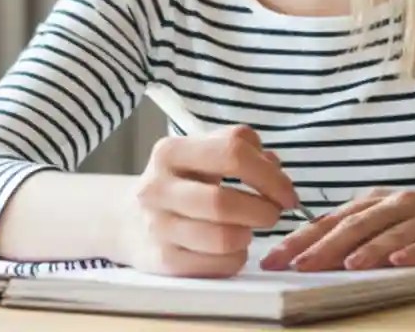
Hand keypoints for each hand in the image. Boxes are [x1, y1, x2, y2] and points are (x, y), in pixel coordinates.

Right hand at [109, 125, 296, 276]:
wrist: (128, 219)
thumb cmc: (181, 183)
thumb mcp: (201, 153)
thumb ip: (240, 149)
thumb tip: (275, 169)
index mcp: (171, 151)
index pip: (232, 153)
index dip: (270, 175)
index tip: (287, 192)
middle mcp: (158, 187)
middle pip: (224, 202)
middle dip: (263, 211)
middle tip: (272, 213)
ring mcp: (157, 226)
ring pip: (223, 239)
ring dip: (248, 235)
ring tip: (246, 229)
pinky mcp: (162, 260)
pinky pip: (218, 265)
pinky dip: (237, 258)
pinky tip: (230, 249)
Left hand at [258, 188, 414, 275]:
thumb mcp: (390, 232)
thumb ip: (356, 238)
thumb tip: (309, 255)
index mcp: (373, 204)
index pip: (329, 221)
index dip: (299, 239)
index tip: (272, 257)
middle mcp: (395, 203)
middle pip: (351, 225)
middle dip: (318, 245)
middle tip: (292, 263)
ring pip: (386, 232)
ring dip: (362, 249)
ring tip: (340, 264)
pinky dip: (411, 251)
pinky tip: (397, 261)